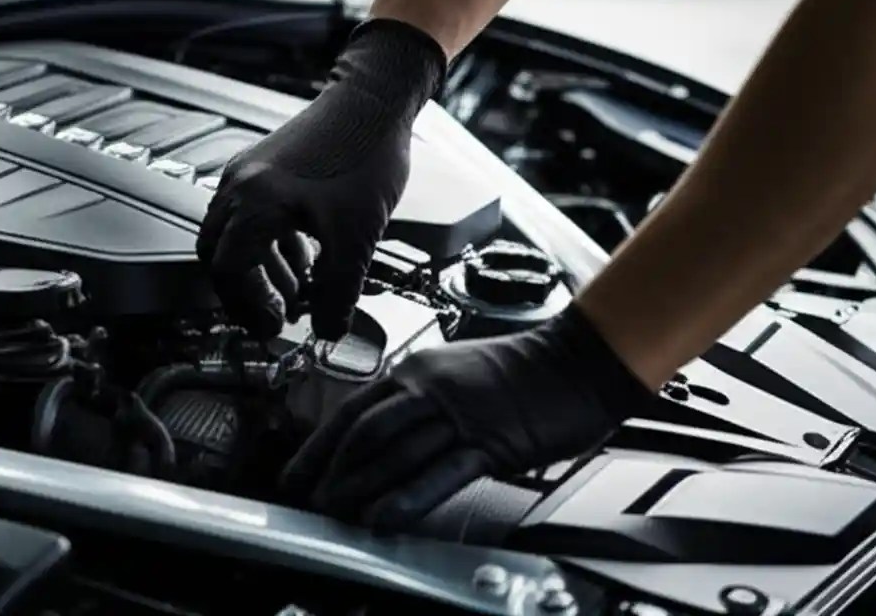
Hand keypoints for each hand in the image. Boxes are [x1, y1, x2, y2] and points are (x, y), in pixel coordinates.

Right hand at [197, 19, 444, 339]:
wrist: (376, 100)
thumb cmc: (364, 153)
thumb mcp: (356, 236)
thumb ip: (339, 291)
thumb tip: (329, 329)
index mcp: (254, 203)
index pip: (228, 271)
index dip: (249, 308)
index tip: (273, 327)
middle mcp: (241, 185)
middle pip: (219, 255)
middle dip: (245, 292)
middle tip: (271, 316)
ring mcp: (249, 172)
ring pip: (235, 235)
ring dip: (261, 270)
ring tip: (295, 293)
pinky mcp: (266, 165)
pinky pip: (251, 215)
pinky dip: (271, 244)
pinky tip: (304, 257)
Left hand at [281, 304, 653, 530]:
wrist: (578, 362)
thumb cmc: (522, 370)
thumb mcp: (456, 374)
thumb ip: (417, 401)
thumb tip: (378, 436)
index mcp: (417, 372)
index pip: (353, 411)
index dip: (318, 446)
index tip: (296, 473)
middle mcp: (431, 390)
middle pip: (364, 433)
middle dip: (331, 470)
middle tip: (308, 499)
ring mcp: (460, 417)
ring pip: (396, 453)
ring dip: (359, 485)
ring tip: (334, 512)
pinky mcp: (491, 444)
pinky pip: (441, 472)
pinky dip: (408, 496)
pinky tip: (384, 514)